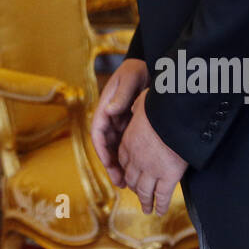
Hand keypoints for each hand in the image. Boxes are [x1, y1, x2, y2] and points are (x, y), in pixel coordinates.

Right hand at [91, 58, 147, 186]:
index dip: (103, 151)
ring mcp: (120, 122)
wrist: (150, 65)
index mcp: (105, 107)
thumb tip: (110, 111)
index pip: (98, 133)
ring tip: (129, 183)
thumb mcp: (128, 79)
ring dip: (121, 165)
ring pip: (117, 148)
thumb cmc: (136, 69)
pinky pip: (129, 145)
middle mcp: (110, 117)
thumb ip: (120, 95)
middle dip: (112, 165)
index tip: (110, 165)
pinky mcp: (131, 125)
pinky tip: (139, 170)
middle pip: (107, 146)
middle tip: (121, 182)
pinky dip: (131, 158)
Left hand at [117, 87, 186, 215]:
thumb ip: (138, 108)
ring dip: (145, 201)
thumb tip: (137, 106)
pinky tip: (160, 210)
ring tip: (147, 208)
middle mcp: (137, 159)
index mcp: (129, 142)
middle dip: (134, 187)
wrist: (173, 116)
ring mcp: (151, 170)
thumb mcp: (142, 103)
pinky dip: (160, 205)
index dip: (126, 169)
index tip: (129, 174)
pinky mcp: (168, 177)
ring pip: (145, 190)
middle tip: (138, 194)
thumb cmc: (160, 106)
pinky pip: (162, 195)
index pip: (124, 160)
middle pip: (132, 178)